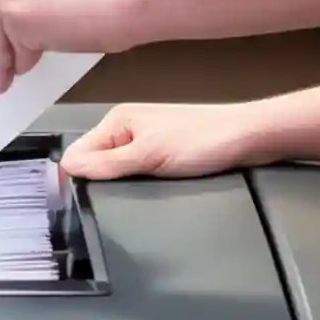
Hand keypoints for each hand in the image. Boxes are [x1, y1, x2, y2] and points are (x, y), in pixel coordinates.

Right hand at [59, 103, 261, 179]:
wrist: (252, 137)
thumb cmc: (205, 140)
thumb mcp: (149, 156)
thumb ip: (107, 163)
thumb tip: (67, 167)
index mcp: (117, 121)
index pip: (78, 151)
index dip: (80, 176)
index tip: (88, 198)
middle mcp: (128, 128)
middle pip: (96, 161)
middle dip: (103, 181)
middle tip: (119, 197)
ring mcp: (146, 140)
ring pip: (117, 168)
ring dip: (125, 182)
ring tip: (140, 192)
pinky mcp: (164, 152)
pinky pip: (138, 170)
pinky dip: (143, 182)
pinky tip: (154, 189)